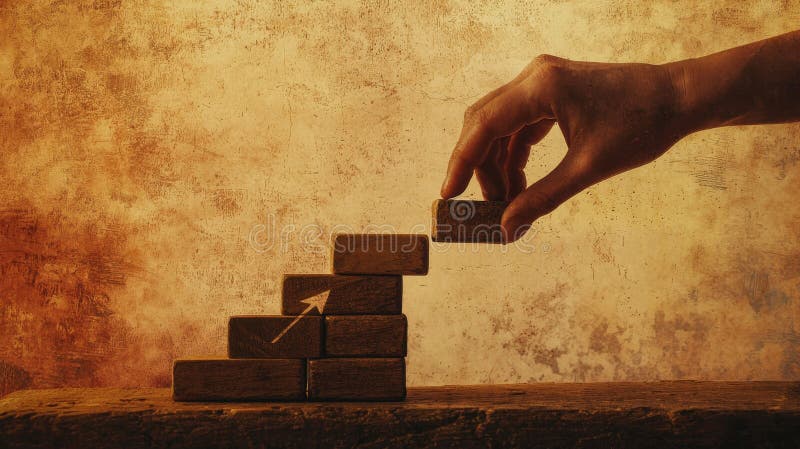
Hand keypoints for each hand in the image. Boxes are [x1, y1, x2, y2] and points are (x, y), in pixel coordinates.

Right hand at [440, 55, 686, 241]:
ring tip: (507, 202)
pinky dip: (515, 154)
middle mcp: (535, 76)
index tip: (448, 194)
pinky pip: (519, 124)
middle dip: (479, 167)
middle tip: (481, 207)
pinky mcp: (551, 91)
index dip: (462, 162)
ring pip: (500, 126)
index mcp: (542, 86)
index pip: (484, 125)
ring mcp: (542, 81)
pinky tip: (519, 183)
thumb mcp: (588, 169)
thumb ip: (542, 198)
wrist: (679, 98)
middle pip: (485, 124)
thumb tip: (507, 227)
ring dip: (498, 164)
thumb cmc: (641, 127)